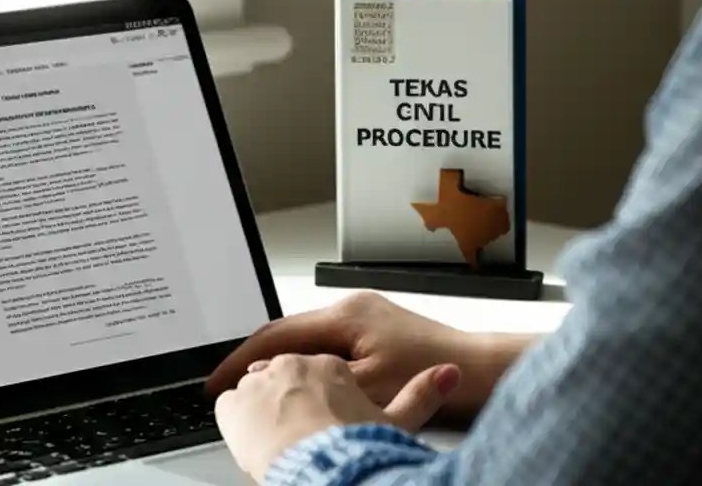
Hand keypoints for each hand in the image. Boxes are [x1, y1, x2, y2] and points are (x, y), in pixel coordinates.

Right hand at [207, 292, 534, 422]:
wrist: (485, 369)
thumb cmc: (443, 374)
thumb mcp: (370, 387)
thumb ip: (318, 382)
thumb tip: (275, 382)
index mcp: (343, 316)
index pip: (275, 336)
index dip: (240, 361)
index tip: (216, 382)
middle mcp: (350, 309)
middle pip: (285, 335)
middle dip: (253, 363)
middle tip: (226, 389)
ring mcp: (363, 317)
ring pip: (304, 342)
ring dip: (279, 365)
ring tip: (254, 391)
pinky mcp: (374, 331)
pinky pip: (325, 347)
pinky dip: (304, 366)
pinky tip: (299, 387)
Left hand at [214, 353, 460, 481]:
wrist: (321, 467)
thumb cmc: (355, 448)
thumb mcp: (397, 422)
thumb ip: (422, 395)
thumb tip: (450, 374)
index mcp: (330, 365)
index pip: (316, 373)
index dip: (318, 400)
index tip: (320, 421)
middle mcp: (291, 365)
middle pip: (283, 381)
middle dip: (288, 405)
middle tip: (299, 436)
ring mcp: (258, 381)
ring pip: (255, 393)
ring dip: (261, 414)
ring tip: (278, 442)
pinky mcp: (232, 401)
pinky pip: (228, 405)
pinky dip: (237, 423)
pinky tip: (254, 440)